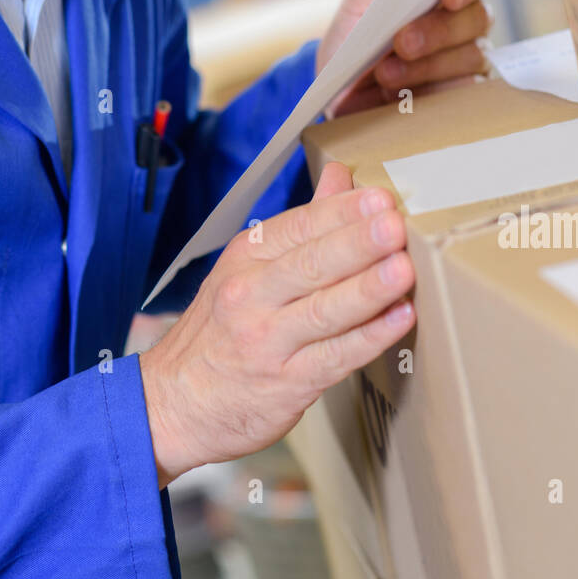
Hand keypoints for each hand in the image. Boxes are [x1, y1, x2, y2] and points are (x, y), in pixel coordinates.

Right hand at [139, 161, 414, 487]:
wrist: (173, 404)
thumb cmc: (219, 330)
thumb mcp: (246, 267)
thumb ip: (302, 222)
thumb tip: (342, 174)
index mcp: (246, 258)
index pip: (298, 228)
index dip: (340, 212)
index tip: (379, 198)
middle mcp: (252, 296)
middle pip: (311, 265)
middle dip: (356, 243)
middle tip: (394, 225)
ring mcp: (267, 342)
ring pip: (324, 310)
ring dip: (367, 290)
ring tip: (403, 270)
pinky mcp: (286, 384)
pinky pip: (334, 358)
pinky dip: (369, 338)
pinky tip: (399, 320)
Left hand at [317, 0, 495, 118]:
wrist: (340, 89)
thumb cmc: (356, 37)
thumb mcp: (359, 4)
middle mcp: (465, 21)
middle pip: (479, 16)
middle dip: (439, 31)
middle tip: (402, 43)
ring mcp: (469, 59)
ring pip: (473, 57)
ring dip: (426, 67)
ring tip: (386, 75)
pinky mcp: (464, 95)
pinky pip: (466, 93)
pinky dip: (430, 94)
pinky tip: (401, 96)